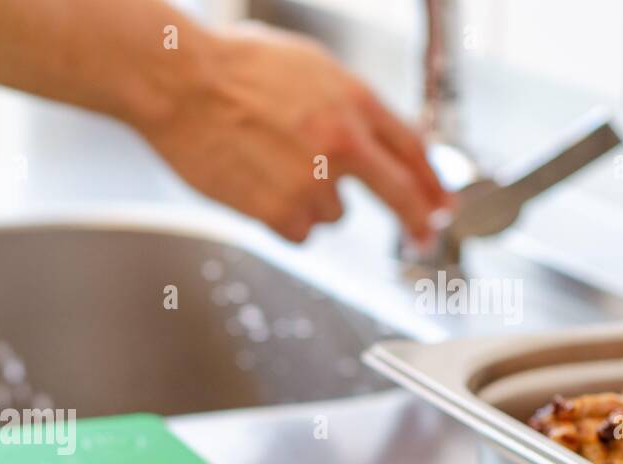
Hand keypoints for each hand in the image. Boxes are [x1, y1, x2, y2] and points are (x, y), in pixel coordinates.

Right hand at [139, 23, 447, 242]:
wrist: (182, 85)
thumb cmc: (230, 68)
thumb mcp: (307, 68)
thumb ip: (342, 105)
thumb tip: (362, 135)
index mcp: (354, 100)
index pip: (413, 147)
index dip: (432, 180)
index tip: (440, 200)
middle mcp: (342, 143)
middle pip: (398, 193)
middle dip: (417, 219)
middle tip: (423, 234)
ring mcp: (311, 181)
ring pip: (332, 215)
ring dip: (312, 203)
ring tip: (271, 172)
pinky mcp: (278, 211)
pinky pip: (297, 233)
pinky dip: (281, 220)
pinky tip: (257, 190)